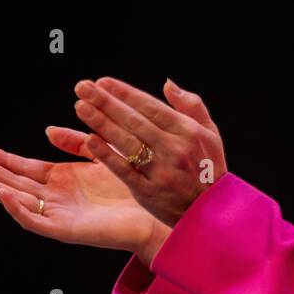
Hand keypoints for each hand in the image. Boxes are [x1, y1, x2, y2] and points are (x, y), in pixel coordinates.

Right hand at [0, 124, 167, 256]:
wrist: (159, 212)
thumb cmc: (136, 186)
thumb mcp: (102, 155)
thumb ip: (77, 143)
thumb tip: (48, 130)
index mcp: (65, 180)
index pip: (24, 168)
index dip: (2, 159)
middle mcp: (58, 198)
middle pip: (15, 183)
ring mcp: (60, 214)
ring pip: (18, 202)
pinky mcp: (67, 230)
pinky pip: (35, 221)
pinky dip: (17, 208)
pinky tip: (4, 194)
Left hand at [72, 76, 226, 227]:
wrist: (212, 211)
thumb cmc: (209, 167)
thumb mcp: (210, 132)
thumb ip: (191, 105)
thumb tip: (167, 84)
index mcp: (187, 131)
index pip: (150, 107)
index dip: (125, 93)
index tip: (102, 82)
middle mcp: (174, 149)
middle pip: (134, 121)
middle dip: (105, 102)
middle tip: (82, 87)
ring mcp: (161, 171)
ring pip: (126, 142)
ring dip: (101, 123)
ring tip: (80, 107)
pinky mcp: (149, 192)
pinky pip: (124, 170)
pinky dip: (107, 155)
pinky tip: (89, 141)